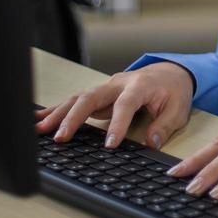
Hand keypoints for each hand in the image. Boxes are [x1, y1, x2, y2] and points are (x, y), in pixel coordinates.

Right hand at [35, 62, 193, 150]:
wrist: (171, 72)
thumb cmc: (173, 91)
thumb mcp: (178, 109)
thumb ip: (164, 125)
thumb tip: (152, 143)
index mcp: (139, 86)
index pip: (125, 105)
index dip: (117, 124)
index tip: (109, 145)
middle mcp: (117, 84)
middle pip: (91, 97)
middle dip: (74, 118)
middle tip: (61, 138)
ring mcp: (105, 88)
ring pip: (77, 98)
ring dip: (58, 114)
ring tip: (40, 130)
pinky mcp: (98, 95)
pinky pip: (75, 101)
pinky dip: (56, 110)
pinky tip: (39, 120)